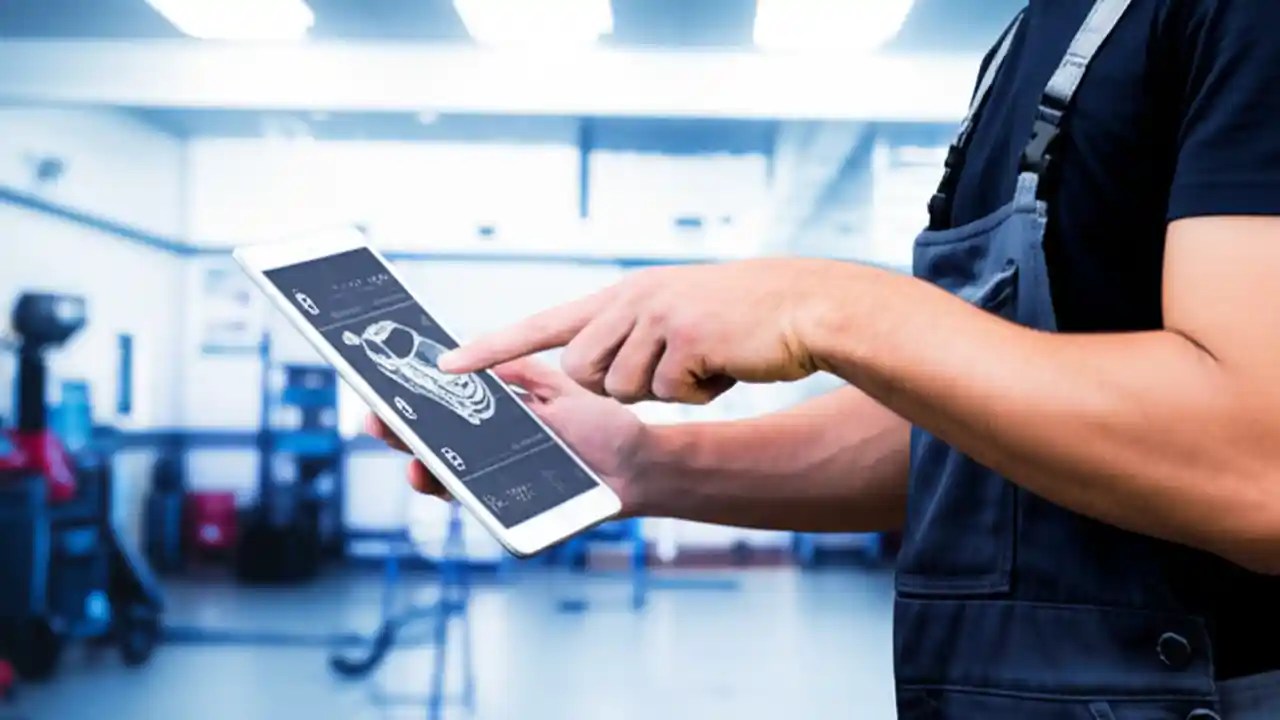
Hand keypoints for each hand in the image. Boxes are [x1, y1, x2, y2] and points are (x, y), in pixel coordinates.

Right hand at [365, 358, 650, 513]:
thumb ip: (519, 371)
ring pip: (446, 479)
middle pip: (431, 445)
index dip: (408, 403)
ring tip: (411, 456)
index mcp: (494, 422)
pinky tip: (441, 479)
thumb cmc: (601, 424)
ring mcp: (500, 484)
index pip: (440, 413)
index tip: (381, 388)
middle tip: (374, 419)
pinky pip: (479, 505)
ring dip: (420, 467)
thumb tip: (469, 352)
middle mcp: (489, 454)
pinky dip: (457, 495)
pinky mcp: (516, 510)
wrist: (638, 464)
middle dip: (399, 433)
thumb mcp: (557, 387)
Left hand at [439, 259, 835, 403]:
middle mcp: (631, 299)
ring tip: (705, 359)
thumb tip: (595, 376)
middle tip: (671, 366)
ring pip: (625, 386)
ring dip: (666, 387)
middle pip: (584, 371)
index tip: (447, 362)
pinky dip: (701, 391)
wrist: (803, 307)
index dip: (494, 347)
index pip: (544, 324)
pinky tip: (726, 364)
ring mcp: (656, 314)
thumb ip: (628, 335)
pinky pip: (669, 392)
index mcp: (623, 294)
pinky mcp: (683, 335)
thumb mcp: (673, 316)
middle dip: (621, 385)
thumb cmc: (741, 320)